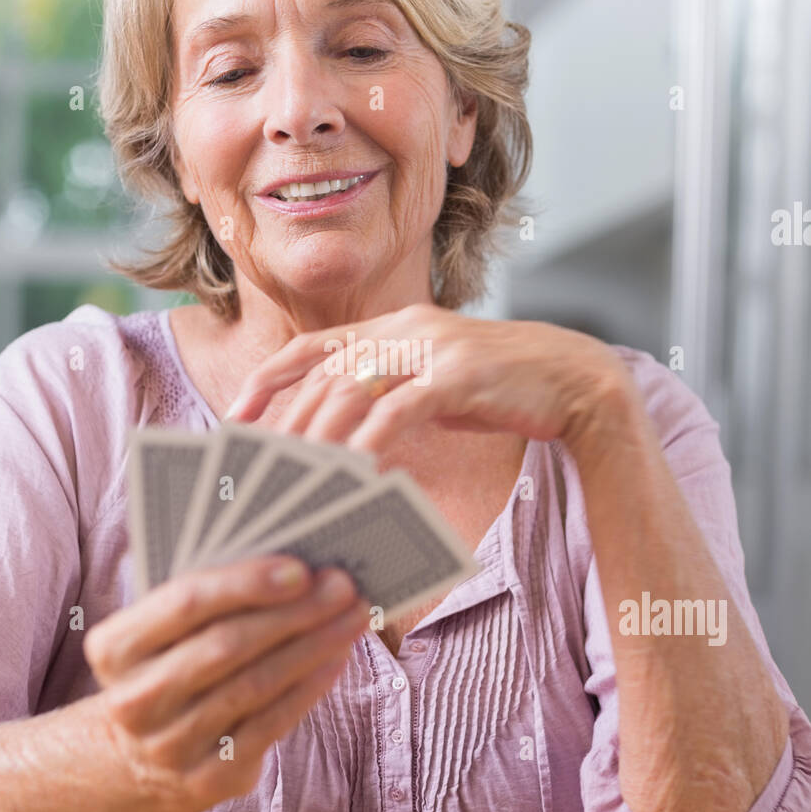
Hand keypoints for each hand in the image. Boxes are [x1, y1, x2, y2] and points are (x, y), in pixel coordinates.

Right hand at [84, 556, 369, 811]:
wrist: (131, 760)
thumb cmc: (163, 668)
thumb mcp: (158, 635)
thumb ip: (207, 602)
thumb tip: (295, 570)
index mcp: (113, 648)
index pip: (183, 604)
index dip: (245, 583)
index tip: (300, 568)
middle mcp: (134, 700)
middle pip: (228, 645)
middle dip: (294, 612)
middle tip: (342, 587)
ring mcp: (169, 746)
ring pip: (256, 685)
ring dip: (313, 646)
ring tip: (351, 618)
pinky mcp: (207, 780)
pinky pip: (270, 725)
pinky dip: (309, 687)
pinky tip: (336, 658)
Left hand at [225, 302, 633, 454]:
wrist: (576, 380)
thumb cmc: (501, 389)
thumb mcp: (434, 384)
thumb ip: (390, 395)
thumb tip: (344, 436)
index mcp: (393, 328)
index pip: (311, 348)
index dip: (268, 381)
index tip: (236, 421)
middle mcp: (405, 329)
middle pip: (322, 375)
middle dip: (284, 426)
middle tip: (259, 473)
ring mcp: (430, 348)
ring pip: (350, 391)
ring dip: (316, 441)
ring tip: (295, 483)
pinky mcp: (456, 375)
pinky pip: (396, 413)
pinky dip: (368, 446)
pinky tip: (351, 478)